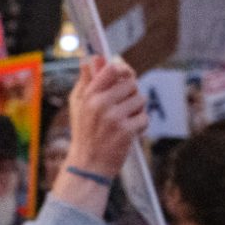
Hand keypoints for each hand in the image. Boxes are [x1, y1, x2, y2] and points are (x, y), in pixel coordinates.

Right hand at [62, 58, 146, 181]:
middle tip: (121, 108)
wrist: (88, 165)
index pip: (112, 69)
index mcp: (89, 95)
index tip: (124, 77)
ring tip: (124, 121)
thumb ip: (86, 81)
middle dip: (130, 95)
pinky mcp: (126, 131)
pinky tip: (128, 132)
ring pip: (140, 99)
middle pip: (131, 84)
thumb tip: (90, 58)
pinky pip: (145, 117)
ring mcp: (114, 118)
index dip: (123, 71)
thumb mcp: (79, 105)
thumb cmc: (85, 132)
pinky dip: (140, 125)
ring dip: (137, 110)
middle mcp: (100, 104)